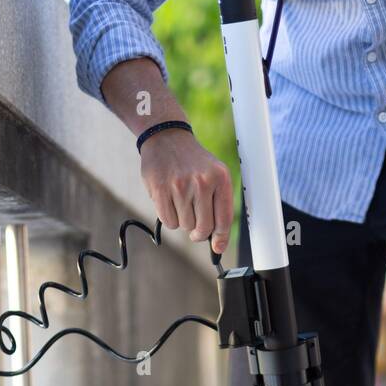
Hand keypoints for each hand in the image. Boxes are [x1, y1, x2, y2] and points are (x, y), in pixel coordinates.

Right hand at [140, 131, 233, 254]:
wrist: (167, 138)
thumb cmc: (192, 163)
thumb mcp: (213, 174)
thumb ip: (219, 205)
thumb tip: (218, 244)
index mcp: (220, 177)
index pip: (224, 219)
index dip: (221, 239)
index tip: (218, 248)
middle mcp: (203, 181)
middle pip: (203, 228)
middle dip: (198, 232)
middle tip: (195, 227)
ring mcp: (181, 185)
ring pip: (185, 226)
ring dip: (182, 221)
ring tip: (180, 201)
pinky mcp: (161, 189)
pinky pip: (169, 222)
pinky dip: (169, 218)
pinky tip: (169, 201)